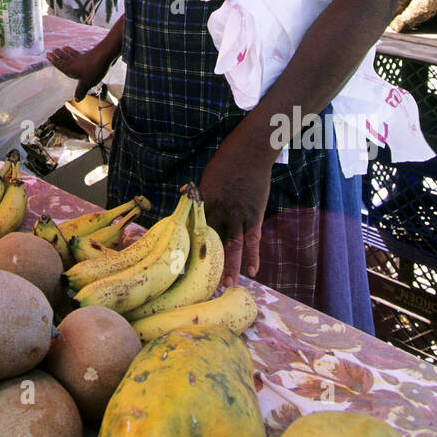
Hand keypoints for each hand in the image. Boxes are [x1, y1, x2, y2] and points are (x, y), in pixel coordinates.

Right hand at [47, 44, 110, 99]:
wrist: (104, 55)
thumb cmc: (94, 69)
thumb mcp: (87, 82)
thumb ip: (81, 90)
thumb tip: (77, 99)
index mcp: (71, 69)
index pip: (60, 64)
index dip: (54, 61)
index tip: (48, 55)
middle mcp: (75, 62)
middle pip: (65, 58)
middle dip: (58, 55)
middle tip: (53, 50)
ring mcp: (82, 58)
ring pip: (71, 54)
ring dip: (65, 52)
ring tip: (62, 48)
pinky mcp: (89, 54)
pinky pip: (79, 53)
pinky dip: (75, 51)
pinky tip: (77, 52)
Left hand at [198, 136, 271, 287]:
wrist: (249, 151)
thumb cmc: (225, 163)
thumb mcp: (207, 179)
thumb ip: (201, 198)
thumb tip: (189, 206)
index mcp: (204, 202)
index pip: (193, 229)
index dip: (188, 247)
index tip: (181, 265)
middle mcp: (220, 211)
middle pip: (211, 242)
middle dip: (207, 263)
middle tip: (202, 283)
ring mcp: (239, 214)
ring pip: (233, 246)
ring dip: (231, 267)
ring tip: (227, 285)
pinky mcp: (255, 215)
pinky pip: (253, 240)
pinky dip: (253, 256)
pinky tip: (252, 271)